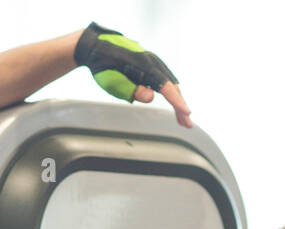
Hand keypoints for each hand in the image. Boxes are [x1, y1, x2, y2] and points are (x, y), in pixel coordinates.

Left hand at [73, 22, 192, 127]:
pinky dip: (171, 91)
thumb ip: (132, 90)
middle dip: (181, 106)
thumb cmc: (104, 67)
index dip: (177, 102)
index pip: (166, 87)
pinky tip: (174, 100)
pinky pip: (165, 78)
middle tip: (187, 124)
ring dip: (177, 100)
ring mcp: (152, 60)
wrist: (97, 48)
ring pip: (170, 82)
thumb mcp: (114, 82)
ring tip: (182, 118)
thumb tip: (150, 97)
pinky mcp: (150, 62)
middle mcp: (152, 61)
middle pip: (172, 86)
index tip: (187, 113)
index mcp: (145, 67)